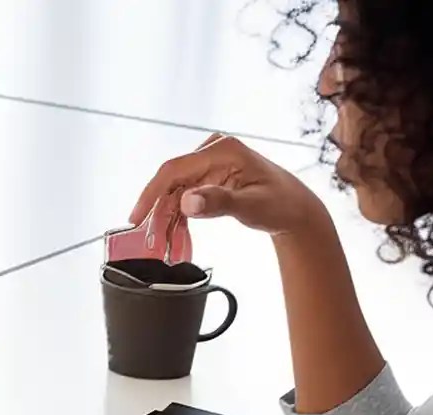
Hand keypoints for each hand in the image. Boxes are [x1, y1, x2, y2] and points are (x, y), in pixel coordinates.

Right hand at [130, 133, 331, 241]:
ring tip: (163, 247)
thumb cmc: (281, 205)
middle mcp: (212, 151)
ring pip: (176, 193)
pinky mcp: (210, 177)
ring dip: (168, 220)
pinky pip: (185, 197)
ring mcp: (210, 164)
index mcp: (222, 149)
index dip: (151, 195)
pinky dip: (179, 219)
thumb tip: (186, 202)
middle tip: (151, 242)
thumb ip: (219, 202)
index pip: (174, 170)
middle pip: (171, 183)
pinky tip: (174, 239)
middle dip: (159, 214)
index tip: (136, 219)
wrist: (296, 210)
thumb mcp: (251, 205)